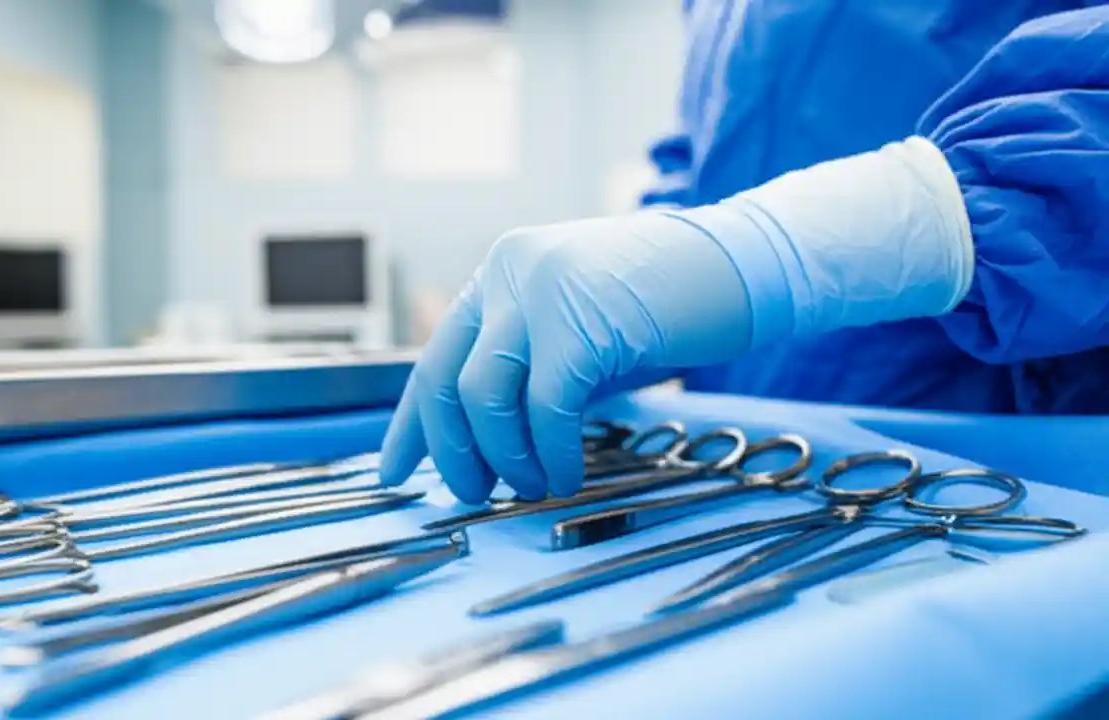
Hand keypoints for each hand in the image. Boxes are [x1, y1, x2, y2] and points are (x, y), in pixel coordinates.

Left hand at [379, 212, 753, 502]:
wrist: (743, 266)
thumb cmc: (665, 308)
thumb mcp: (578, 333)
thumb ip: (529, 370)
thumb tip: (485, 441)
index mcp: (502, 275)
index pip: (435, 359)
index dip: (411, 426)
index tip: (394, 473)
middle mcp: (509, 272)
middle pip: (446, 380)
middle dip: (454, 453)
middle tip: (475, 494)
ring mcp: (543, 290)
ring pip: (484, 396)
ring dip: (504, 457)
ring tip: (533, 484)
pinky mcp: (582, 319)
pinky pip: (546, 407)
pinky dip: (550, 453)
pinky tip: (567, 474)